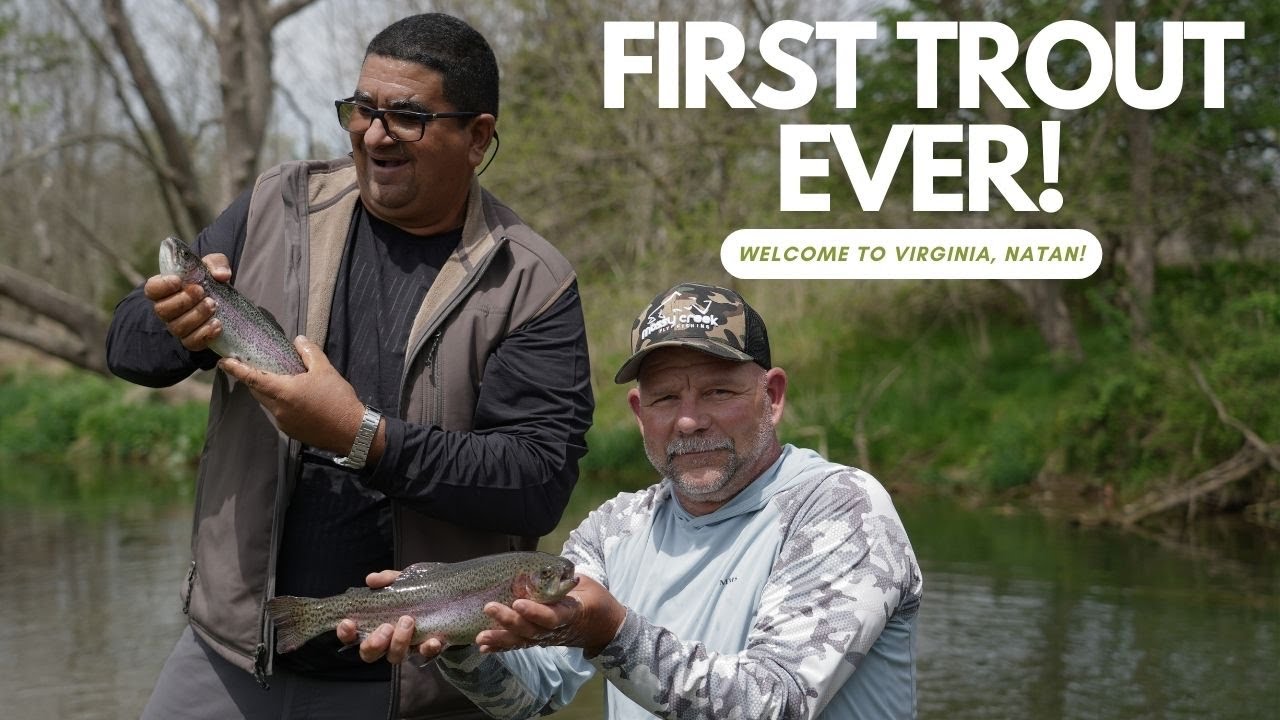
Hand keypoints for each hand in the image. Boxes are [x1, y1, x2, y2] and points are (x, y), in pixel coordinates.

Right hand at [145, 252, 230, 351]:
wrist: (224, 301)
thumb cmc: (210, 280)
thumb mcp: (213, 266)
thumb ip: (216, 264)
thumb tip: (221, 275)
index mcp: (165, 289)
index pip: (152, 289)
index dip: (161, 286)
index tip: (178, 281)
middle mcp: (167, 310)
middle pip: (162, 311)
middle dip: (183, 301)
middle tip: (201, 291)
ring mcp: (178, 326)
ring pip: (177, 327)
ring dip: (196, 316)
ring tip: (213, 305)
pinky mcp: (192, 340)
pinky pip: (192, 343)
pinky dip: (204, 334)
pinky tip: (217, 324)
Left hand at [218, 336, 380, 457]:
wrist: (352, 432)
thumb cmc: (338, 399)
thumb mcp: (325, 370)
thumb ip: (309, 352)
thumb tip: (298, 340)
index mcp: (283, 392)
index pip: (252, 378)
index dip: (236, 369)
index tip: (223, 362)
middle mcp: (278, 409)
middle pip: (257, 391)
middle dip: (253, 379)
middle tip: (255, 366)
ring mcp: (283, 422)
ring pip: (268, 403)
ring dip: (269, 391)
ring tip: (282, 381)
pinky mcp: (291, 431)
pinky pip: (279, 413)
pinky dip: (281, 403)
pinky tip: (298, 398)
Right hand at [336, 570, 446, 664]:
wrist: (450, 600)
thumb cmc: (417, 593)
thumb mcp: (403, 581)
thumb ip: (387, 579)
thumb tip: (371, 579)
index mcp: (374, 625)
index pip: (352, 636)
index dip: (346, 634)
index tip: (348, 622)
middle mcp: (387, 641)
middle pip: (370, 654)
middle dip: (373, 644)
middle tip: (385, 627)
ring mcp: (406, 648)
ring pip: (395, 657)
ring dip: (399, 642)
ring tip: (408, 621)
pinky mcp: (426, 650)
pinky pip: (425, 655)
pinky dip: (427, 649)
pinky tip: (432, 641)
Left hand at [475, 576, 624, 656]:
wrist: (604, 627)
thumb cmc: (595, 600)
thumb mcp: (587, 585)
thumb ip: (566, 578)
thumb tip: (546, 566)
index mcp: (571, 614)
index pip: (552, 616)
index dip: (535, 612)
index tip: (518, 602)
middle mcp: (557, 630)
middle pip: (531, 630)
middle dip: (509, 621)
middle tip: (489, 607)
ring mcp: (547, 638)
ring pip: (522, 640)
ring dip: (500, 638)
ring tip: (480, 636)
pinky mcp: (540, 641)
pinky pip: (520, 645)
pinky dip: (501, 646)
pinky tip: (483, 647)